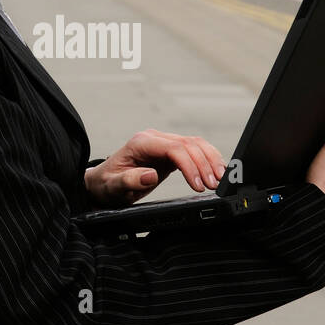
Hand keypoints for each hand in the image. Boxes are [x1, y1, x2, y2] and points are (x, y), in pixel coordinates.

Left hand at [84, 129, 226, 207]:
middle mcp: (154, 138)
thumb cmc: (107, 184)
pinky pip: (194, 150)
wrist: (104, 182)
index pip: (174, 148)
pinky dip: (207, 159)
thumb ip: (130, 180)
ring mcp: (163, 143)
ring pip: (195, 143)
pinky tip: (216, 170)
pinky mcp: (170, 151)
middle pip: (189, 144)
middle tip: (214, 185)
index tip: (198, 185)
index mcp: (141, 143)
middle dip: (204, 164)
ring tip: (220, 179)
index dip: (190, 166)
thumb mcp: (114, 186)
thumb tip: (150, 175)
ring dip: (210, 160)